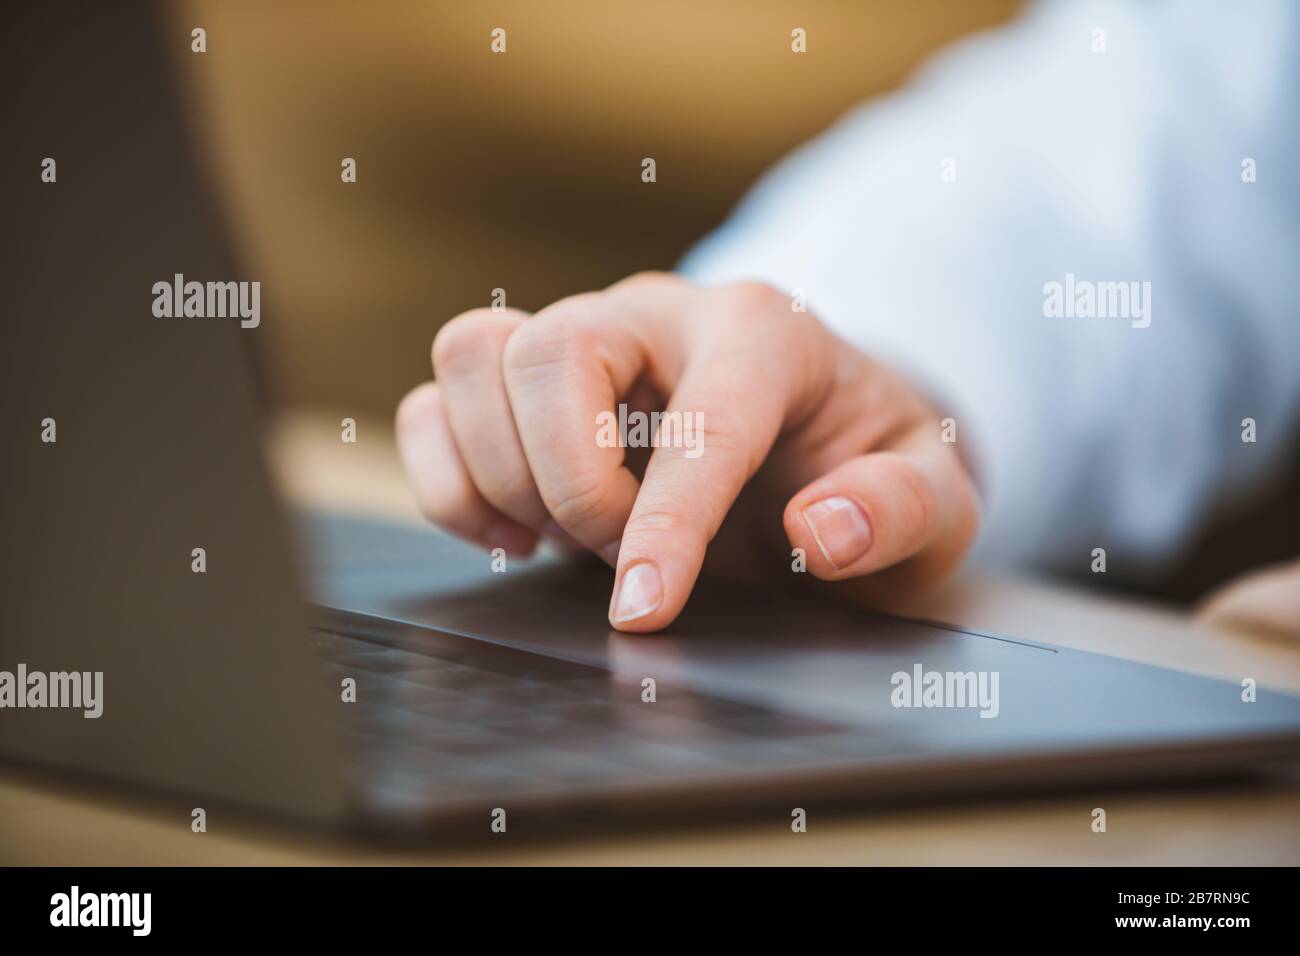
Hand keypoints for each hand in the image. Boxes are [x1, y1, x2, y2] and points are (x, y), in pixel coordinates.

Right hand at [396, 273, 978, 631]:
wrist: (813, 436)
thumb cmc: (868, 465)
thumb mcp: (933, 496)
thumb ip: (900, 508)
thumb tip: (820, 530)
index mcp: (764, 332)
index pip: (698, 419)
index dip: (666, 522)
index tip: (643, 610)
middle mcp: (657, 314)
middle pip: (551, 352)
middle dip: (573, 483)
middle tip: (621, 557)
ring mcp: (582, 337)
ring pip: (473, 355)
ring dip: (502, 473)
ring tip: (566, 541)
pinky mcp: (525, 379)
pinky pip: (435, 401)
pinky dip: (448, 478)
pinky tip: (512, 531)